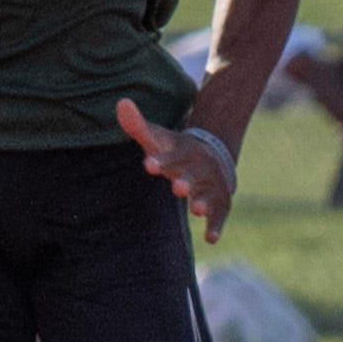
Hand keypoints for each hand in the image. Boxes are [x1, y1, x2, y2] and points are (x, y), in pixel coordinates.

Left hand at [118, 98, 232, 242]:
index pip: (171, 155)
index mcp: (182, 151)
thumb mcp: (158, 137)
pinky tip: (210, 239)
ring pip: (208, 193)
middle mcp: (199, 166)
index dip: (161, 160)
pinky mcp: (221, 200)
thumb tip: (120, 102)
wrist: (212, 153)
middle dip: (186, 181)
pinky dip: (217, 225)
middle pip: (192, 174)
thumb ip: (137, 125)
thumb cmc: (174, 149)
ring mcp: (211, 183)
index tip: (148, 164)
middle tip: (177, 187)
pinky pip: (221, 213)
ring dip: (203, 201)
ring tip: (196, 209)